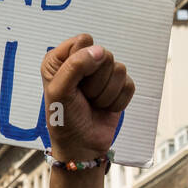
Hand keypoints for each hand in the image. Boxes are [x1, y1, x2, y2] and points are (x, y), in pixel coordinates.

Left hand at [41, 33, 134, 161]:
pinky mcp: (118, 86)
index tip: (73, 83)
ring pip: (119, 69)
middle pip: (104, 54)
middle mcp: (81, 62)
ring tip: (92, 104)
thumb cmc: (64, 120)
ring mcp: (102, 74)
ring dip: (104, 94)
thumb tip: (99, 51)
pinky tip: (103, 108)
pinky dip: (116, 101)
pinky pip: (128, 84)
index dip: (81, 61)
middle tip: (82, 97)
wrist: (80, 146)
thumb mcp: (59, 92)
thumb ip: (74, 66)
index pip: (83, 41)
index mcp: (61, 59)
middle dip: (95, 81)